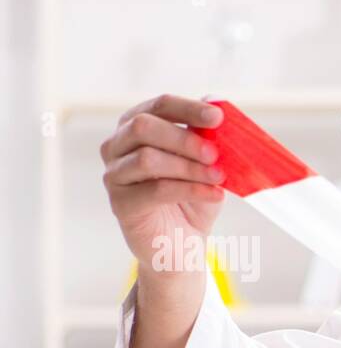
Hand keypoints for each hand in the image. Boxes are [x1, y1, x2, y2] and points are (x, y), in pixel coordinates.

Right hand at [101, 94, 226, 286]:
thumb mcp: (205, 165)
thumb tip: (215, 103)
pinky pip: (156, 190)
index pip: (159, 106)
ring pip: (147, 158)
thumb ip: (206, 137)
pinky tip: (215, 195)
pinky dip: (191, 190)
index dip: (188, 108)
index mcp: (137, 126)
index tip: (217, 116)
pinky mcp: (120, 203)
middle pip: (143, 126)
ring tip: (219, 177)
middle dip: (184, 138)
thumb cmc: (193, 199)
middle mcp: (117, 146)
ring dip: (189, 166)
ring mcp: (115, 175)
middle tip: (214, 153)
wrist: (183, 245)